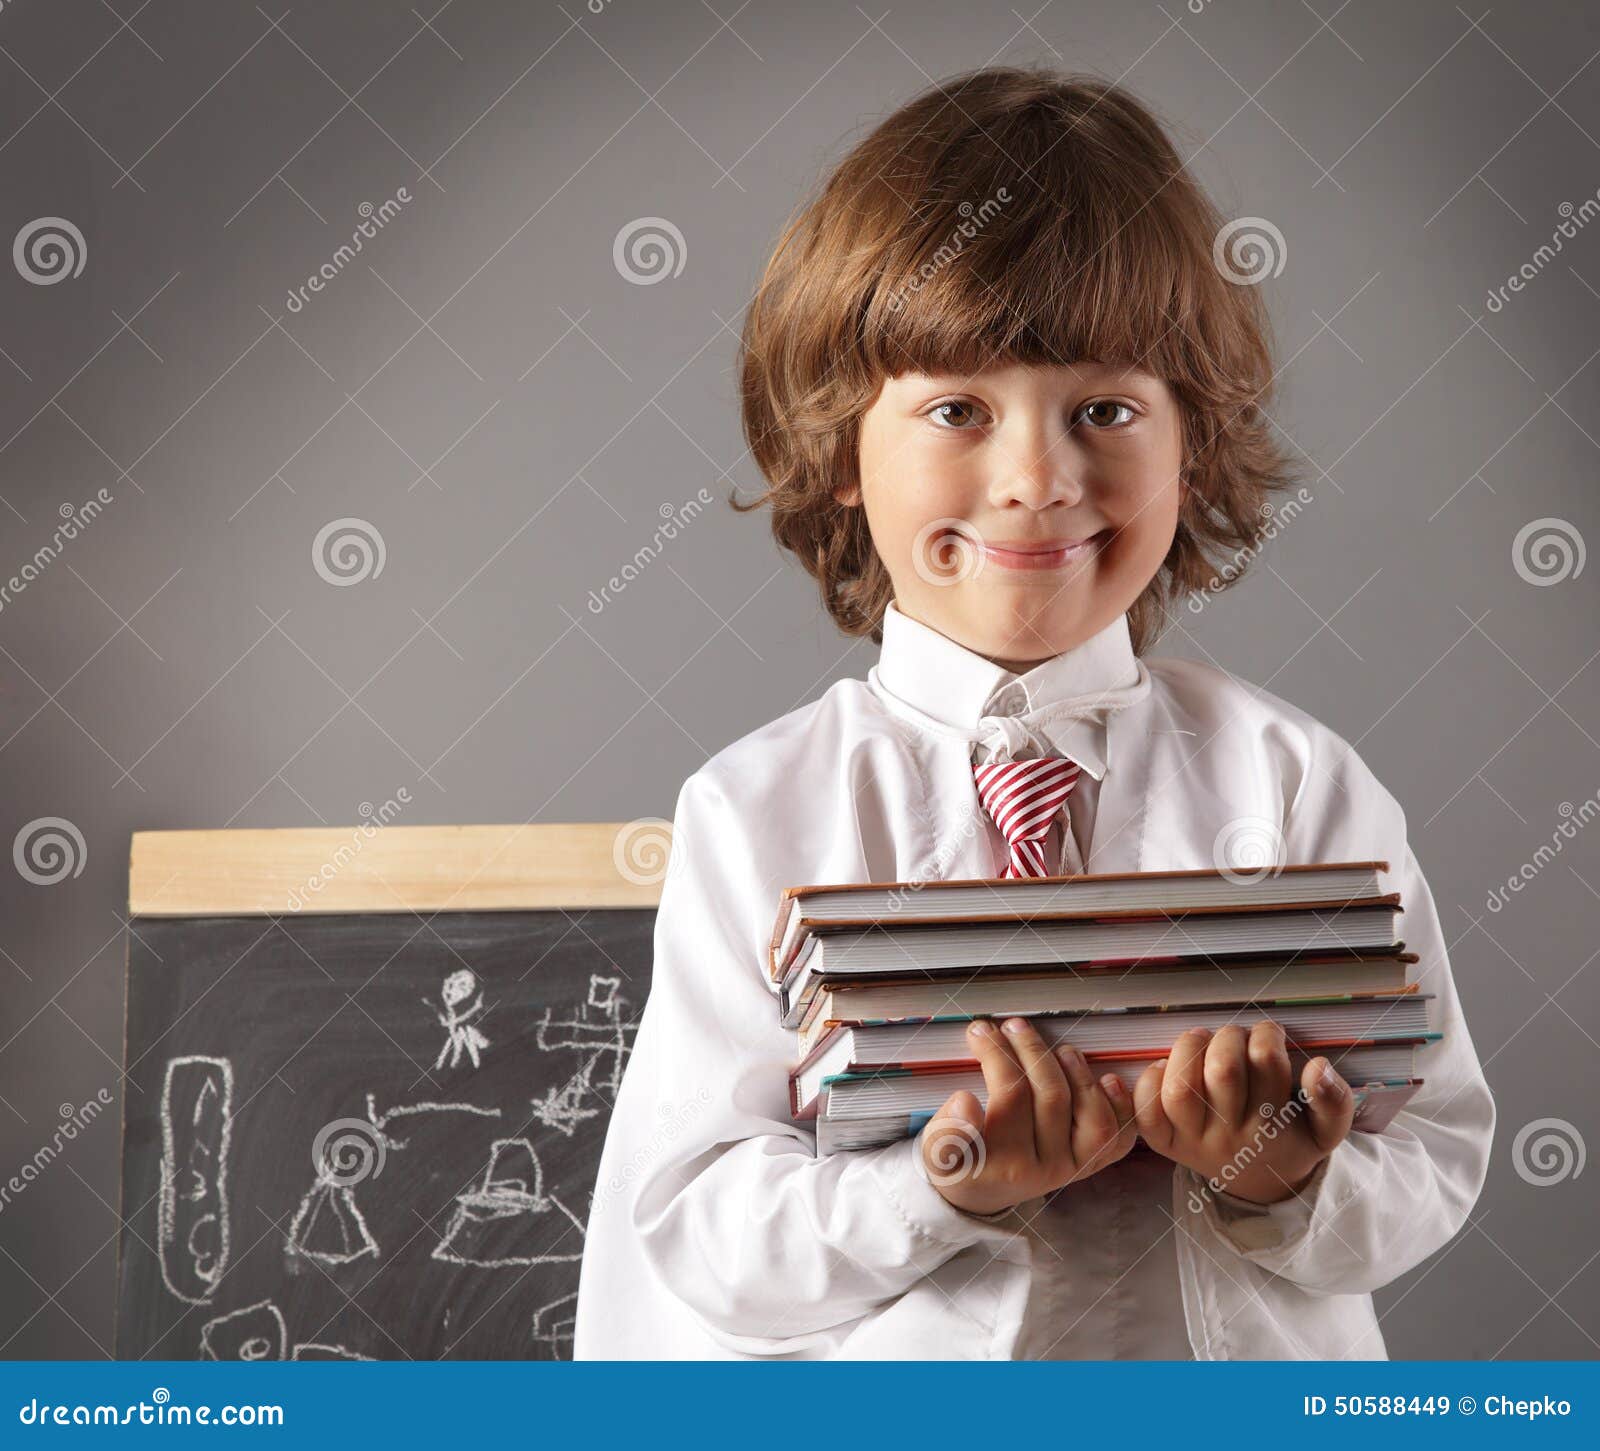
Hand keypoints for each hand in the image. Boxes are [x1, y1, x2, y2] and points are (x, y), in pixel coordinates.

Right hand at [920, 1017, 1137, 1216]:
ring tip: (1057, 1047)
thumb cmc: (958, 1164)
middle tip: (1012, 1026)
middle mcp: (1049, 1169)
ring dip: (1079, 1073)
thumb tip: (965, 1101)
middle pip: (1051, 1096)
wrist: (980, 1191)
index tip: (979, 1030)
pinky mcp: (1093, 1160)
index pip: (1010, 1095)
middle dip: (1030, 1050)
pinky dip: (1121, 1107)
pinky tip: (1109, 1079)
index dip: (996, 1054)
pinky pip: (1120, 1136)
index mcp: (1009, 1166)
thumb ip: (946, 1130)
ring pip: (1093, 1115)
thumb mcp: (936, 1154)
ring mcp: (1076, 1165)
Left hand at [1132, 1023, 1354, 1204]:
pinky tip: (1167, 1067)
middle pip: (1223, 1070)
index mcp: (1269, 1130)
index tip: (1269, 1035)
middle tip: (1235, 1036)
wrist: (1259, 1182)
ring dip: (1190, 1048)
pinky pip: (1147, 1112)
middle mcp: (1229, 1138)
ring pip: (1181, 1087)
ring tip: (1202, 1039)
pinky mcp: (1163, 1143)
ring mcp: (1192, 1141)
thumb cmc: (1290, 1140)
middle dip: (1229, 1037)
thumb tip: (1318, 1066)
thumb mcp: (1325, 1129)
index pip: (1267, 1064)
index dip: (1266, 1035)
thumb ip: (1334, 1101)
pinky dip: (1150, 1081)